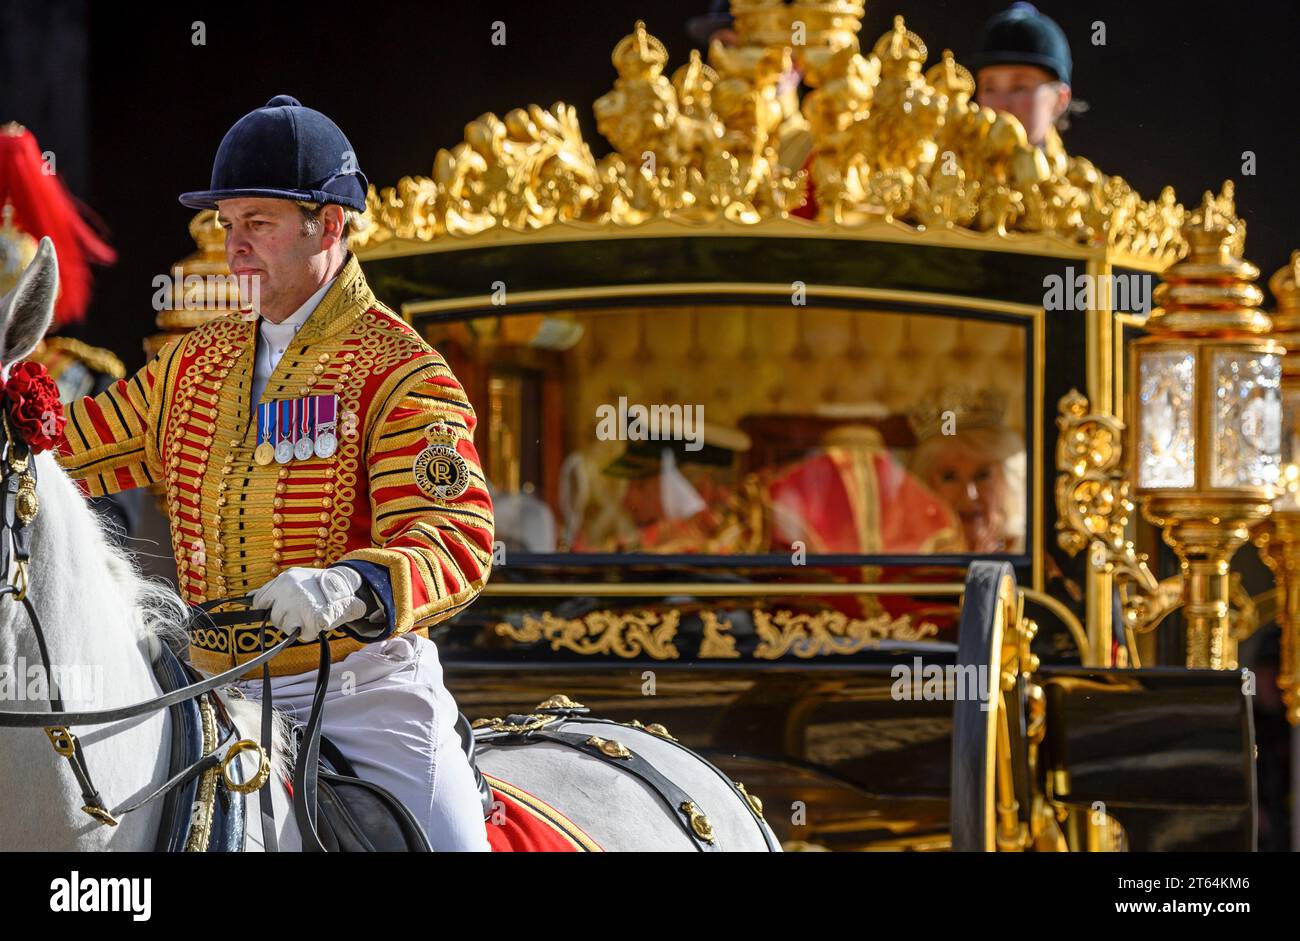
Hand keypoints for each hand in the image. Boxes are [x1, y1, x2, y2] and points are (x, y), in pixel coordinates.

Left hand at [250, 566, 366, 642]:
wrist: (350, 586)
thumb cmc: (319, 585)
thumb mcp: (295, 578)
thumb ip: (273, 589)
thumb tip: (248, 599)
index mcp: (284, 579)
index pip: (260, 602)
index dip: (269, 608)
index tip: (280, 608)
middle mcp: (290, 591)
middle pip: (273, 617)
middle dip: (285, 617)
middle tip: (301, 609)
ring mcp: (301, 606)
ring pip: (286, 627)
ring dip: (297, 625)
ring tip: (310, 613)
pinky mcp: (313, 620)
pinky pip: (302, 634)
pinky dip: (309, 632)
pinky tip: (317, 621)